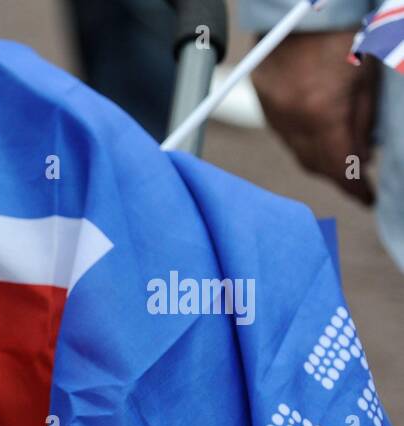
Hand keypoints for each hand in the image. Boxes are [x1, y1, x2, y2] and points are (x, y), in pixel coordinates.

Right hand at [251, 29, 379, 205]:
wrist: (299, 6)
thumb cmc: (342, 31)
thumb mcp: (367, 76)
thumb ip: (364, 120)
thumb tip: (364, 156)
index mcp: (321, 111)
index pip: (338, 166)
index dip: (354, 188)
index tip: (368, 199)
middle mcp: (291, 118)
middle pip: (314, 164)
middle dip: (337, 175)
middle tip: (358, 178)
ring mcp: (273, 111)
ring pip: (297, 151)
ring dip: (320, 158)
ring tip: (341, 155)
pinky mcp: (263, 102)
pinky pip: (284, 134)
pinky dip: (303, 140)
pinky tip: (319, 133)